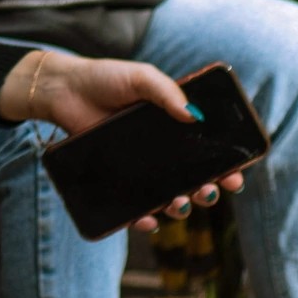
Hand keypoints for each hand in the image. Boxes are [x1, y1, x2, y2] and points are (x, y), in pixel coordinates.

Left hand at [2, 51, 245, 227]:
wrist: (62, 90)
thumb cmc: (104, 78)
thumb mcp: (140, 77)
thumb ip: (166, 92)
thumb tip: (195, 116)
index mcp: (176, 127)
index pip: (210, 152)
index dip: (226, 167)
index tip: (235, 176)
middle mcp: (164, 151)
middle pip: (195, 180)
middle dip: (208, 191)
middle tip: (207, 191)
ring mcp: (141, 168)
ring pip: (169, 197)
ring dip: (180, 206)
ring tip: (178, 202)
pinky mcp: (117, 180)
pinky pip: (134, 207)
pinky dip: (145, 219)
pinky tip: (149, 220)